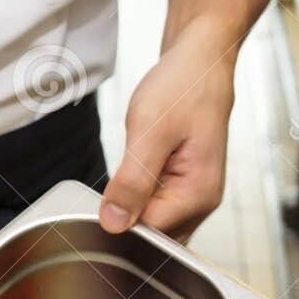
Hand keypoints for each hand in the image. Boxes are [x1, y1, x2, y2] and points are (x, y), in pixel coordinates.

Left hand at [100, 28, 238, 241]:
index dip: (118, 223)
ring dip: (130, 205)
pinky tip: (131, 173)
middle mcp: (200, 203)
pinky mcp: (183, 185)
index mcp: (197, 195)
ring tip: (125, 172)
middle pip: (152, 235)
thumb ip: (132, 182)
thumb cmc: (183, 88)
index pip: (149, 235)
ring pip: (151, 222)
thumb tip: (113, 223)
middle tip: (109, 184)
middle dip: (125, 218)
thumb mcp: (149, 131)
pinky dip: (136, 196)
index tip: (98, 204)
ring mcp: (193, 195)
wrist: (200, 62)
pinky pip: (154, 205)